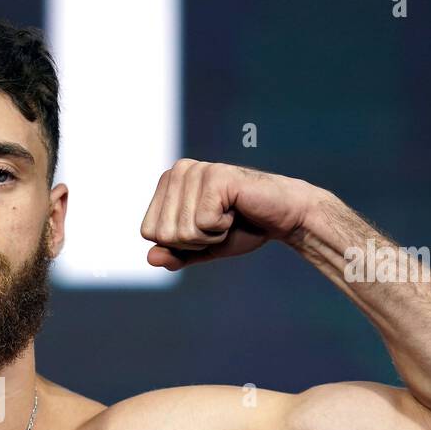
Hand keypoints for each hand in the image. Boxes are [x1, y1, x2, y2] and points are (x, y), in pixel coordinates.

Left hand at [139, 159, 323, 270]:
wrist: (282, 218)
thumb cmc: (241, 228)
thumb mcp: (200, 248)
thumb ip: (174, 254)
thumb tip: (150, 259)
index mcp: (167, 184)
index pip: (149, 232)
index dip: (179, 244)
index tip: (204, 228)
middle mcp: (177, 171)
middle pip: (164, 234)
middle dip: (194, 241)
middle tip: (219, 223)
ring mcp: (196, 171)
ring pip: (182, 231)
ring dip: (210, 235)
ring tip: (228, 216)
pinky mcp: (215, 177)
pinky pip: (203, 223)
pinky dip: (222, 228)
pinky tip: (236, 211)